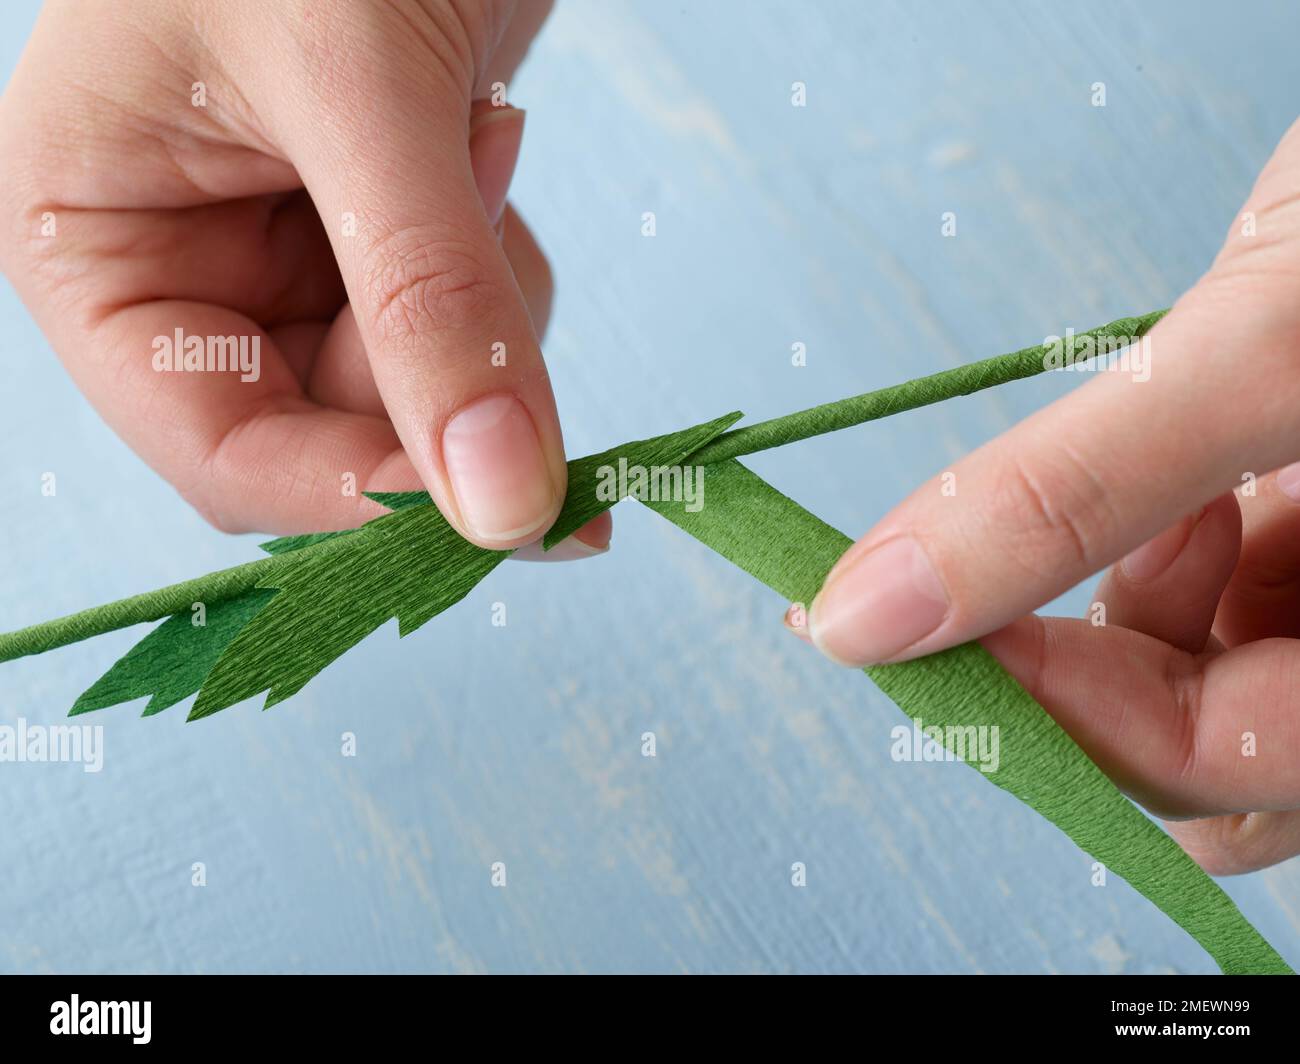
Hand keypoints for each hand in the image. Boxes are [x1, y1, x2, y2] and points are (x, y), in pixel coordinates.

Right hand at [0, 0, 609, 557]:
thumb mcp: (359, 89)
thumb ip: (431, 300)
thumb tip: (504, 504)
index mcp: (96, 242)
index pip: (216, 455)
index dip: (353, 498)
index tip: (488, 510)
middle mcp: (185, 271)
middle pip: (331, 435)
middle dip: (441, 394)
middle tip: (515, 312)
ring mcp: (290, 259)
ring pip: (415, 393)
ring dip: (483, 316)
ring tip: (480, 144)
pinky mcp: (383, 238)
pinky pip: (463, 325)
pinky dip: (501, 266)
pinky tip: (489, 134)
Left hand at [802, 117, 1299, 871]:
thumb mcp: (1266, 351)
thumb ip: (1072, 493)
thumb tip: (862, 618)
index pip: (1223, 766)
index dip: (1063, 709)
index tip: (912, 623)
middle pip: (1211, 766)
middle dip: (1097, 671)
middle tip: (1020, 575)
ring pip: (1210, 698)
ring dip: (1145, 613)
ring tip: (1189, 496)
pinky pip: (1229, 616)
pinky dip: (1176, 564)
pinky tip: (1209, 486)